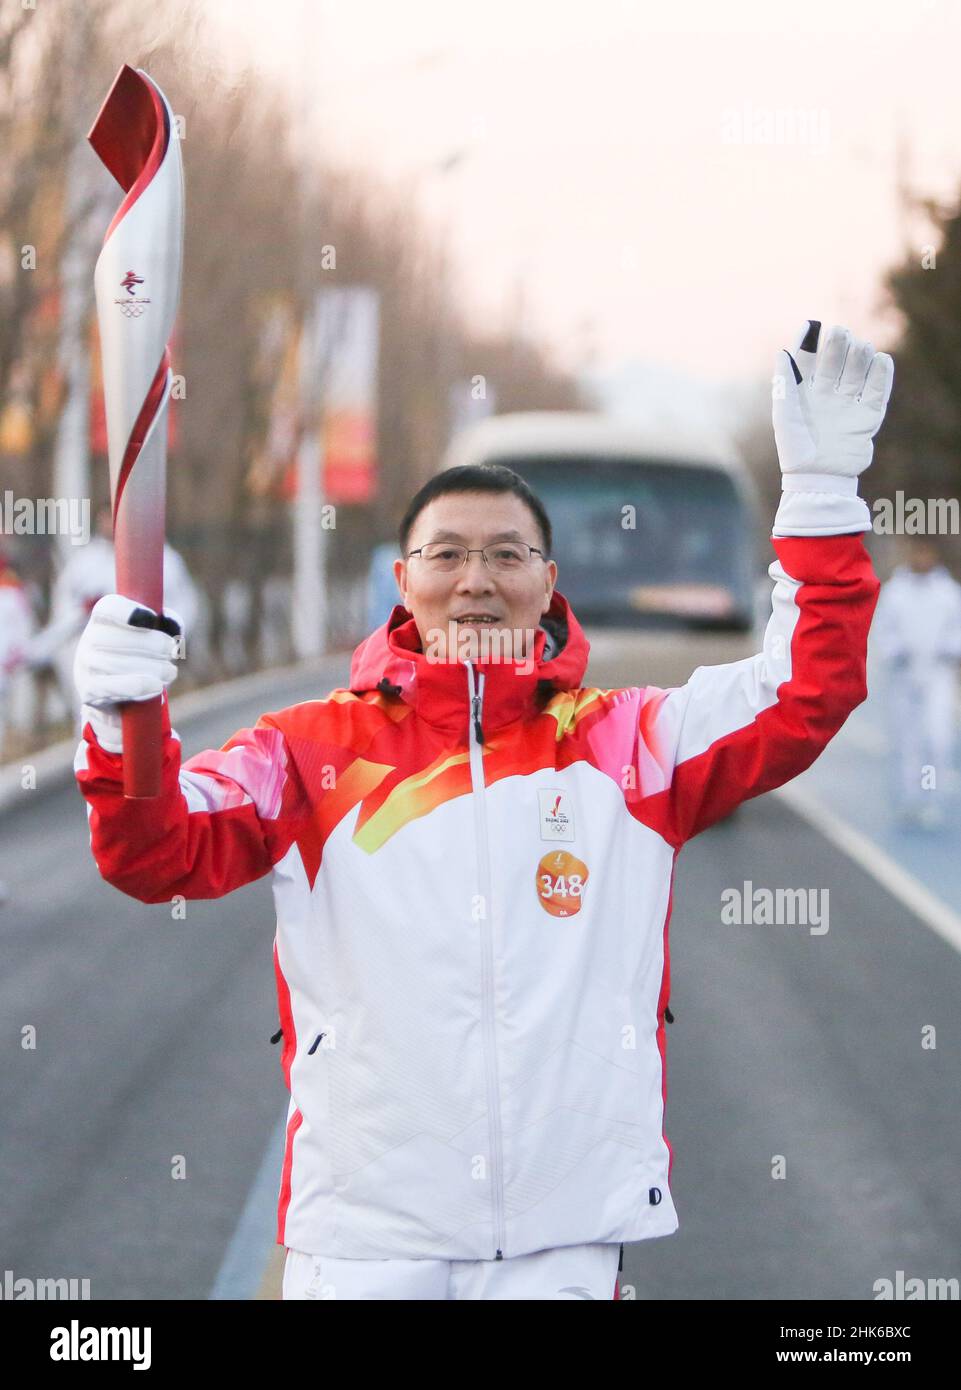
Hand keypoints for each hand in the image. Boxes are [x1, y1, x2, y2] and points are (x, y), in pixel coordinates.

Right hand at [74, 594, 182, 750]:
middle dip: (152, 644)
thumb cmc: (141, 658)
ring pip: (117, 663)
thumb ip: (166, 623)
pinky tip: (157, 686)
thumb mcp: (155, 636)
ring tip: (170, 672)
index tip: (152, 618)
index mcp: (103, 619)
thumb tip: (169, 622)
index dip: (128, 611)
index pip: (108, 608)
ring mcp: (85, 665)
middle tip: (172, 651)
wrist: (119, 699)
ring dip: (152, 668)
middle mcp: (89, 639)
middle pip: (117, 637)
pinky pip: (114, 687)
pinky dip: (139, 686)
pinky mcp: (88, 690)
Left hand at [772, 320, 893, 478]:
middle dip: (839, 345)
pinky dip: (881, 374)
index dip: (810, 342)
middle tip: (841, 332)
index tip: (812, 325)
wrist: (819, 478)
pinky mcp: (866, 416)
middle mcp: (827, 396)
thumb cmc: (796, 448)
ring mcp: (848, 405)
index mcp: (804, 393)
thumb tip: (782, 351)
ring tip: (860, 346)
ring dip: (860, 355)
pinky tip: (880, 359)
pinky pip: (877, 390)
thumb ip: (785, 383)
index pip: (809, 361)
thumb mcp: (785, 414)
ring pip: (857, 371)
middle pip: (836, 361)